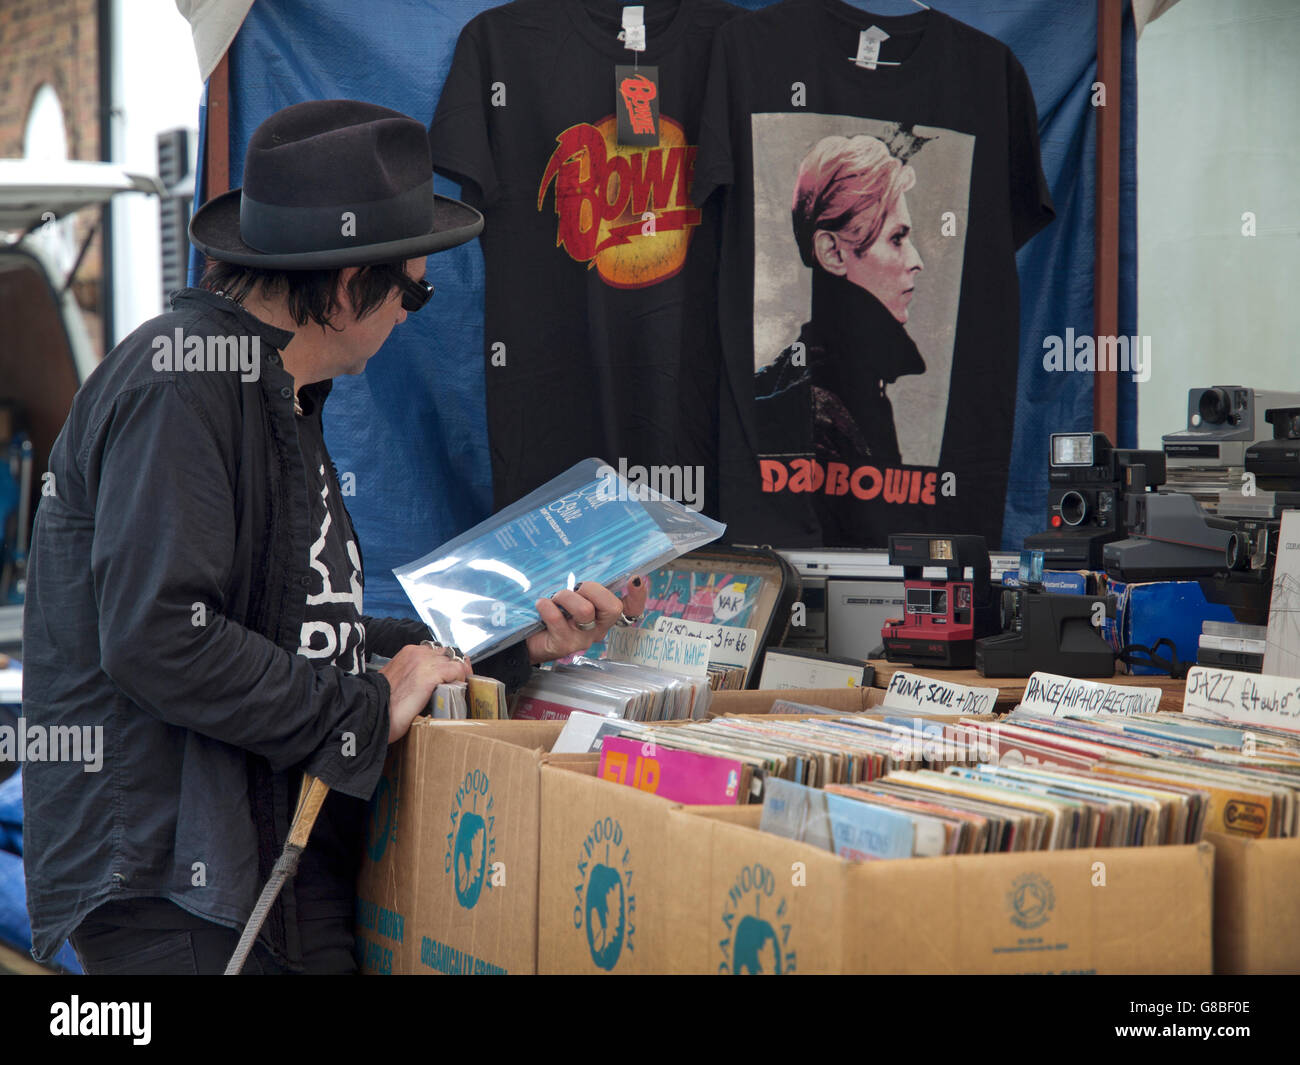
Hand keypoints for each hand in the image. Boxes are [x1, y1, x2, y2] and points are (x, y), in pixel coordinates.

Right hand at [378, 643, 471, 742]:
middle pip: (449, 654)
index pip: (437, 652)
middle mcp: (417, 653)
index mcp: (408, 653)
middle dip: (456, 667)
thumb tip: (424, 686)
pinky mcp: (431, 674)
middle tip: (458, 684)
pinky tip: (457, 691)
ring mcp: (425, 662)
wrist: (370, 711)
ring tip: (459, 689)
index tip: (452, 676)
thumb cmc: (380, 703)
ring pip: (455, 661)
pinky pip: (457, 670)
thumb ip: (411, 677)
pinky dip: (461, 680)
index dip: (448, 664)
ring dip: (460, 675)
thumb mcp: (396, 682)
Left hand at [526, 576, 648, 664]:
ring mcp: (583, 638)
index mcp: (603, 613)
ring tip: (554, 598)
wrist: (527, 639)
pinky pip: (558, 621)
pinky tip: (541, 604)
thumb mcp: (569, 595)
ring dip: (566, 597)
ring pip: (586, 612)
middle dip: (592, 590)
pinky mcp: (563, 646)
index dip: (638, 596)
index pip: (631, 609)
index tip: (634, 579)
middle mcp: (598, 627)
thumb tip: (582, 559)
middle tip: (575, 589)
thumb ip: (580, 585)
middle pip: (613, 607)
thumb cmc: (551, 611)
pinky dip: (547, 607)